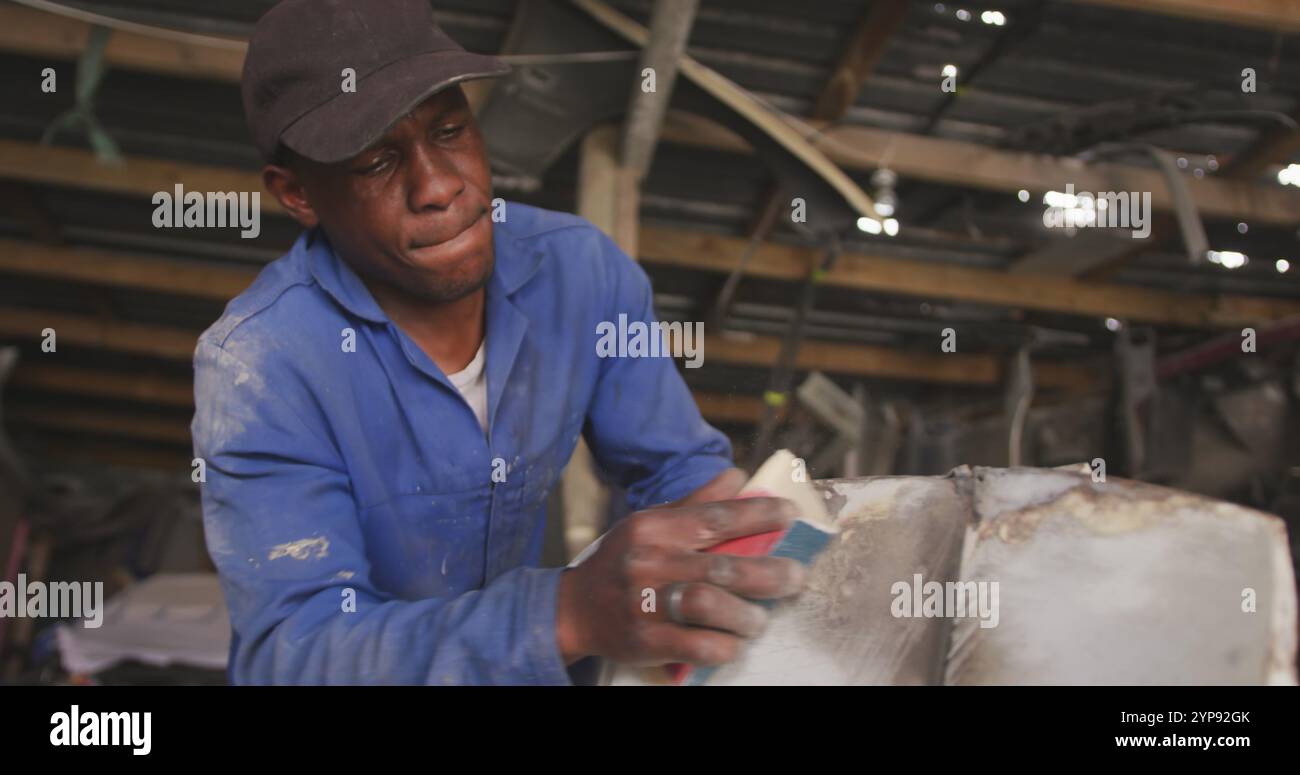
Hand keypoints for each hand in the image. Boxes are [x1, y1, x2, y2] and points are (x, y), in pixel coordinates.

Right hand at [555, 496, 806, 665]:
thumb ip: (695, 503)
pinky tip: (735, 642)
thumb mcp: (650, 524)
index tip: (790, 515)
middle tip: (796, 577)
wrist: (575, 610)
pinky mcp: (646, 641)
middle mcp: (649, 563)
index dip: (757, 515)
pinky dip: (724, 646)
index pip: (713, 518)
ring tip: (762, 618)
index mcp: (653, 529)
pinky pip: (697, 647)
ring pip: (709, 606)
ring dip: (746, 615)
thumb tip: (737, 476)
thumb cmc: (623, 561)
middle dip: (768, 573)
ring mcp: (645, 604)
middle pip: (720, 567)